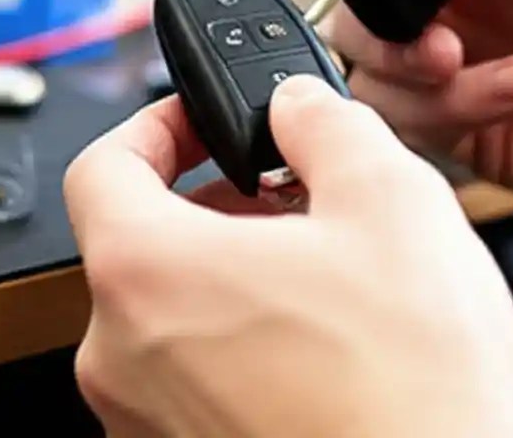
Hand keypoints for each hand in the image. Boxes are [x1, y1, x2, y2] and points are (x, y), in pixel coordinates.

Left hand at [63, 76, 512, 437]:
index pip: (102, 165)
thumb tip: (299, 106)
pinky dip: (242, 346)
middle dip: (219, 207)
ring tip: (324, 279)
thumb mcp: (389, 198)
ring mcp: (146, 425)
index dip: (154, 125)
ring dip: (237, 279)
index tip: (199, 121)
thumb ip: (323, 123)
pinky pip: (194, 382)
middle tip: (294, 201)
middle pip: (144, 245)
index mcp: (147, 273)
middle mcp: (123, 358)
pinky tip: (322, 348)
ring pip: (174, 317)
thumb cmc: (410, 387)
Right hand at [296, 0, 512, 230]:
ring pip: (372, 72)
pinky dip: (447, 111)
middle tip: (435, 31)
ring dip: (407, 71)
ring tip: (478, 65)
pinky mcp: (478, 137)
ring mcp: (469, 70)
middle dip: (373, 18)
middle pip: (358, 5)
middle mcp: (470, 2)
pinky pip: (414, 127)